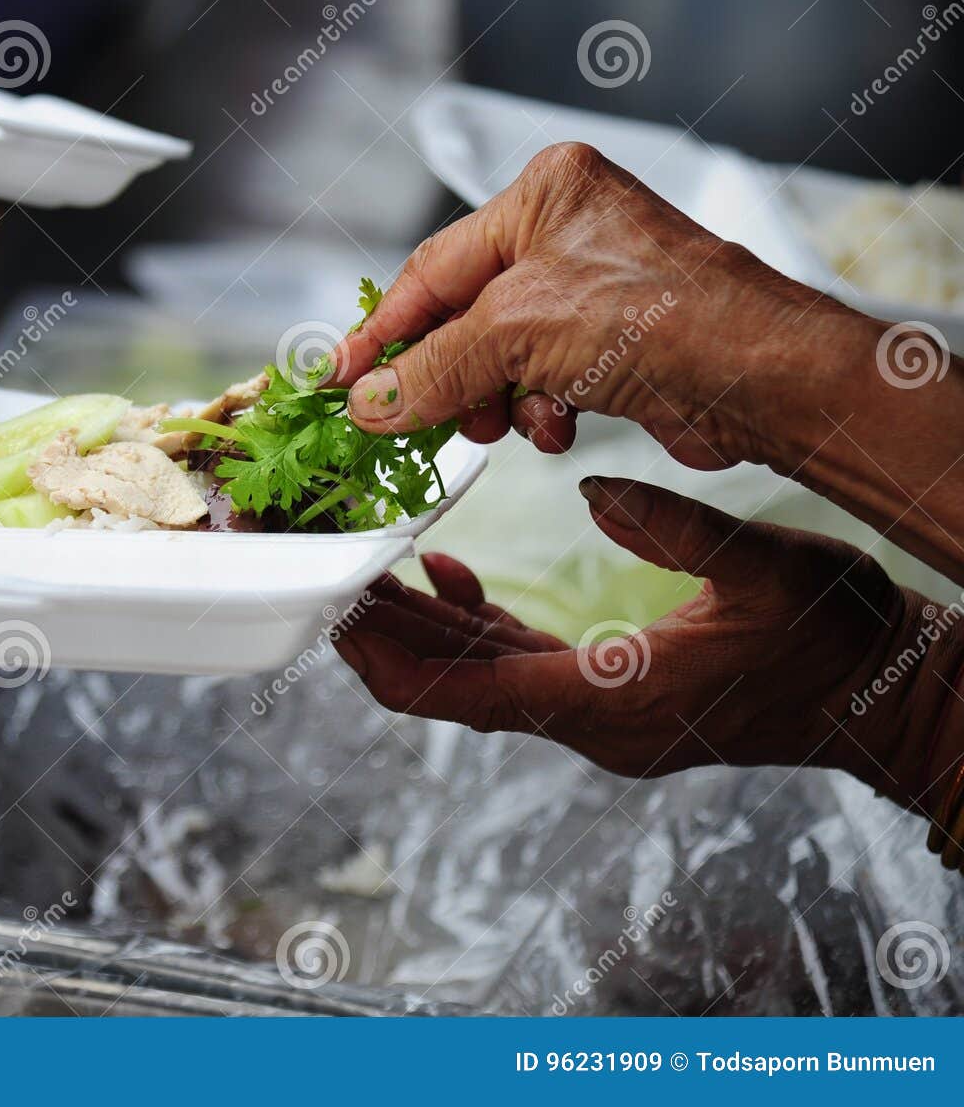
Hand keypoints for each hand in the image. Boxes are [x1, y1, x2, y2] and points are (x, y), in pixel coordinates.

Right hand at [331, 141, 871, 470]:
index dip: (383, 330)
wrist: (766, 381)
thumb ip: (431, 369)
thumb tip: (365, 402)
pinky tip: (565, 423)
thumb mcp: (519, 334)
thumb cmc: (662, 321)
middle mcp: (568, 233)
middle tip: (432, 417)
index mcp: (544, 195)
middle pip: (463, 317)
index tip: (339, 379)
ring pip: (499, 359)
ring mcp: (593, 290)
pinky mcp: (614, 346)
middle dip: (453, 374)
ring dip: (501, 401)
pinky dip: (542, 411)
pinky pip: (541, 382)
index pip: (432, 267)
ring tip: (520, 421)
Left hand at [334, 476, 963, 816]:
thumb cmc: (833, 639)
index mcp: (609, 699)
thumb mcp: (766, 569)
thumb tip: (593, 489)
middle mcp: (587, 720)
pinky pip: (516, 663)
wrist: (880, 698)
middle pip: (453, 686)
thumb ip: (676, 529)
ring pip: (477, 674)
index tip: (335, 616)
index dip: (390, 659)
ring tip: (364, 570)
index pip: (465, 694)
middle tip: (328, 580)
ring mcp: (594, 711)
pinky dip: (473, 624)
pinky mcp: (606, 691)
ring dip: (419, 628)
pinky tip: (446, 574)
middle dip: (386, 639)